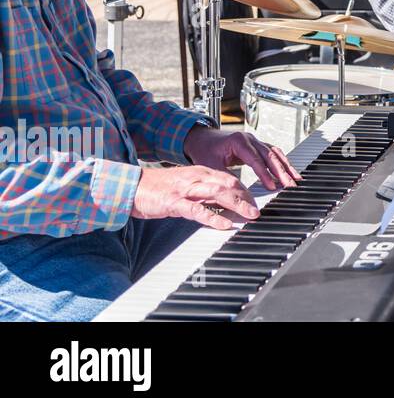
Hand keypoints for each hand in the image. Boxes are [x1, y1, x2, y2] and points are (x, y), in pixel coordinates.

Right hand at [131, 165, 259, 229]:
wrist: (132, 186)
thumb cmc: (160, 187)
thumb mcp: (187, 185)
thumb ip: (205, 193)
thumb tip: (225, 204)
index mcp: (200, 172)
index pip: (230, 178)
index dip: (245, 190)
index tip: (255, 202)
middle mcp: (196, 178)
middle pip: (229, 183)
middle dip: (246, 197)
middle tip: (257, 210)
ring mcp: (185, 189)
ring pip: (218, 193)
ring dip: (237, 205)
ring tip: (250, 215)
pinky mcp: (173, 202)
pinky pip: (196, 210)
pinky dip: (213, 217)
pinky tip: (224, 224)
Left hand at [183, 126, 302, 190]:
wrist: (200, 138)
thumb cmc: (204, 150)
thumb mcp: (210, 166)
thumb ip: (226, 178)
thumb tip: (239, 192)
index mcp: (238, 141)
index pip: (255, 159)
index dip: (264, 174)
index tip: (271, 186)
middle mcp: (249, 139)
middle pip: (270, 155)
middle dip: (282, 171)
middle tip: (290, 185)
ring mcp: (254, 141)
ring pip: (275, 153)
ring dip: (285, 166)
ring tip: (295, 179)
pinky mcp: (256, 145)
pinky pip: (272, 153)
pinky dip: (281, 162)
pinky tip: (288, 171)